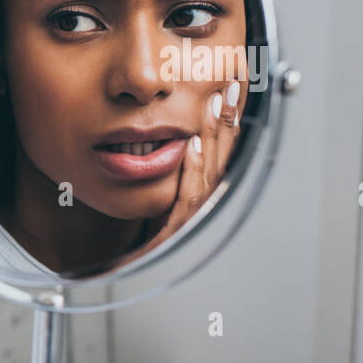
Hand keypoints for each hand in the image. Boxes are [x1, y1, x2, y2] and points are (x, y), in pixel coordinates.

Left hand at [127, 79, 243, 263]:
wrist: (132, 276)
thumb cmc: (146, 241)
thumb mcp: (158, 200)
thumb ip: (172, 176)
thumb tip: (175, 141)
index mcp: (196, 195)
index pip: (215, 153)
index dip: (224, 124)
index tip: (228, 93)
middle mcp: (199, 204)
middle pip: (219, 156)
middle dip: (226, 120)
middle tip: (230, 86)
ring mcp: (191, 217)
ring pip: (208, 170)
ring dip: (213, 135)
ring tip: (216, 104)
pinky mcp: (176, 230)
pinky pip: (187, 194)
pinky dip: (190, 168)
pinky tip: (190, 145)